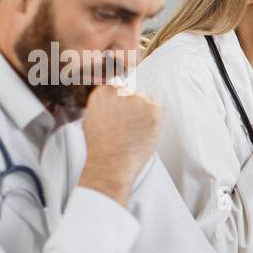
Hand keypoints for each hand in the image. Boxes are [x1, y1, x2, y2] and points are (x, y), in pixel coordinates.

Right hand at [78, 84, 161, 205]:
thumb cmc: (102, 146)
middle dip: (133, 108)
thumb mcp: (94, 117)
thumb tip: (116, 99)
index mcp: (103, 92)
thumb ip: (105, 104)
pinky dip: (154, 119)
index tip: (122, 114)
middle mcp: (120, 91)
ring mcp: (138, 99)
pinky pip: (158, 108)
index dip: (122, 104)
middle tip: (129, 126)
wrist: (111, 163)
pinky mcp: (153, 109)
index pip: (118, 89)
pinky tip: (143, 131)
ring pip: (146, 101)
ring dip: (144, 113)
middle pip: (133, 93)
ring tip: (134, 131)